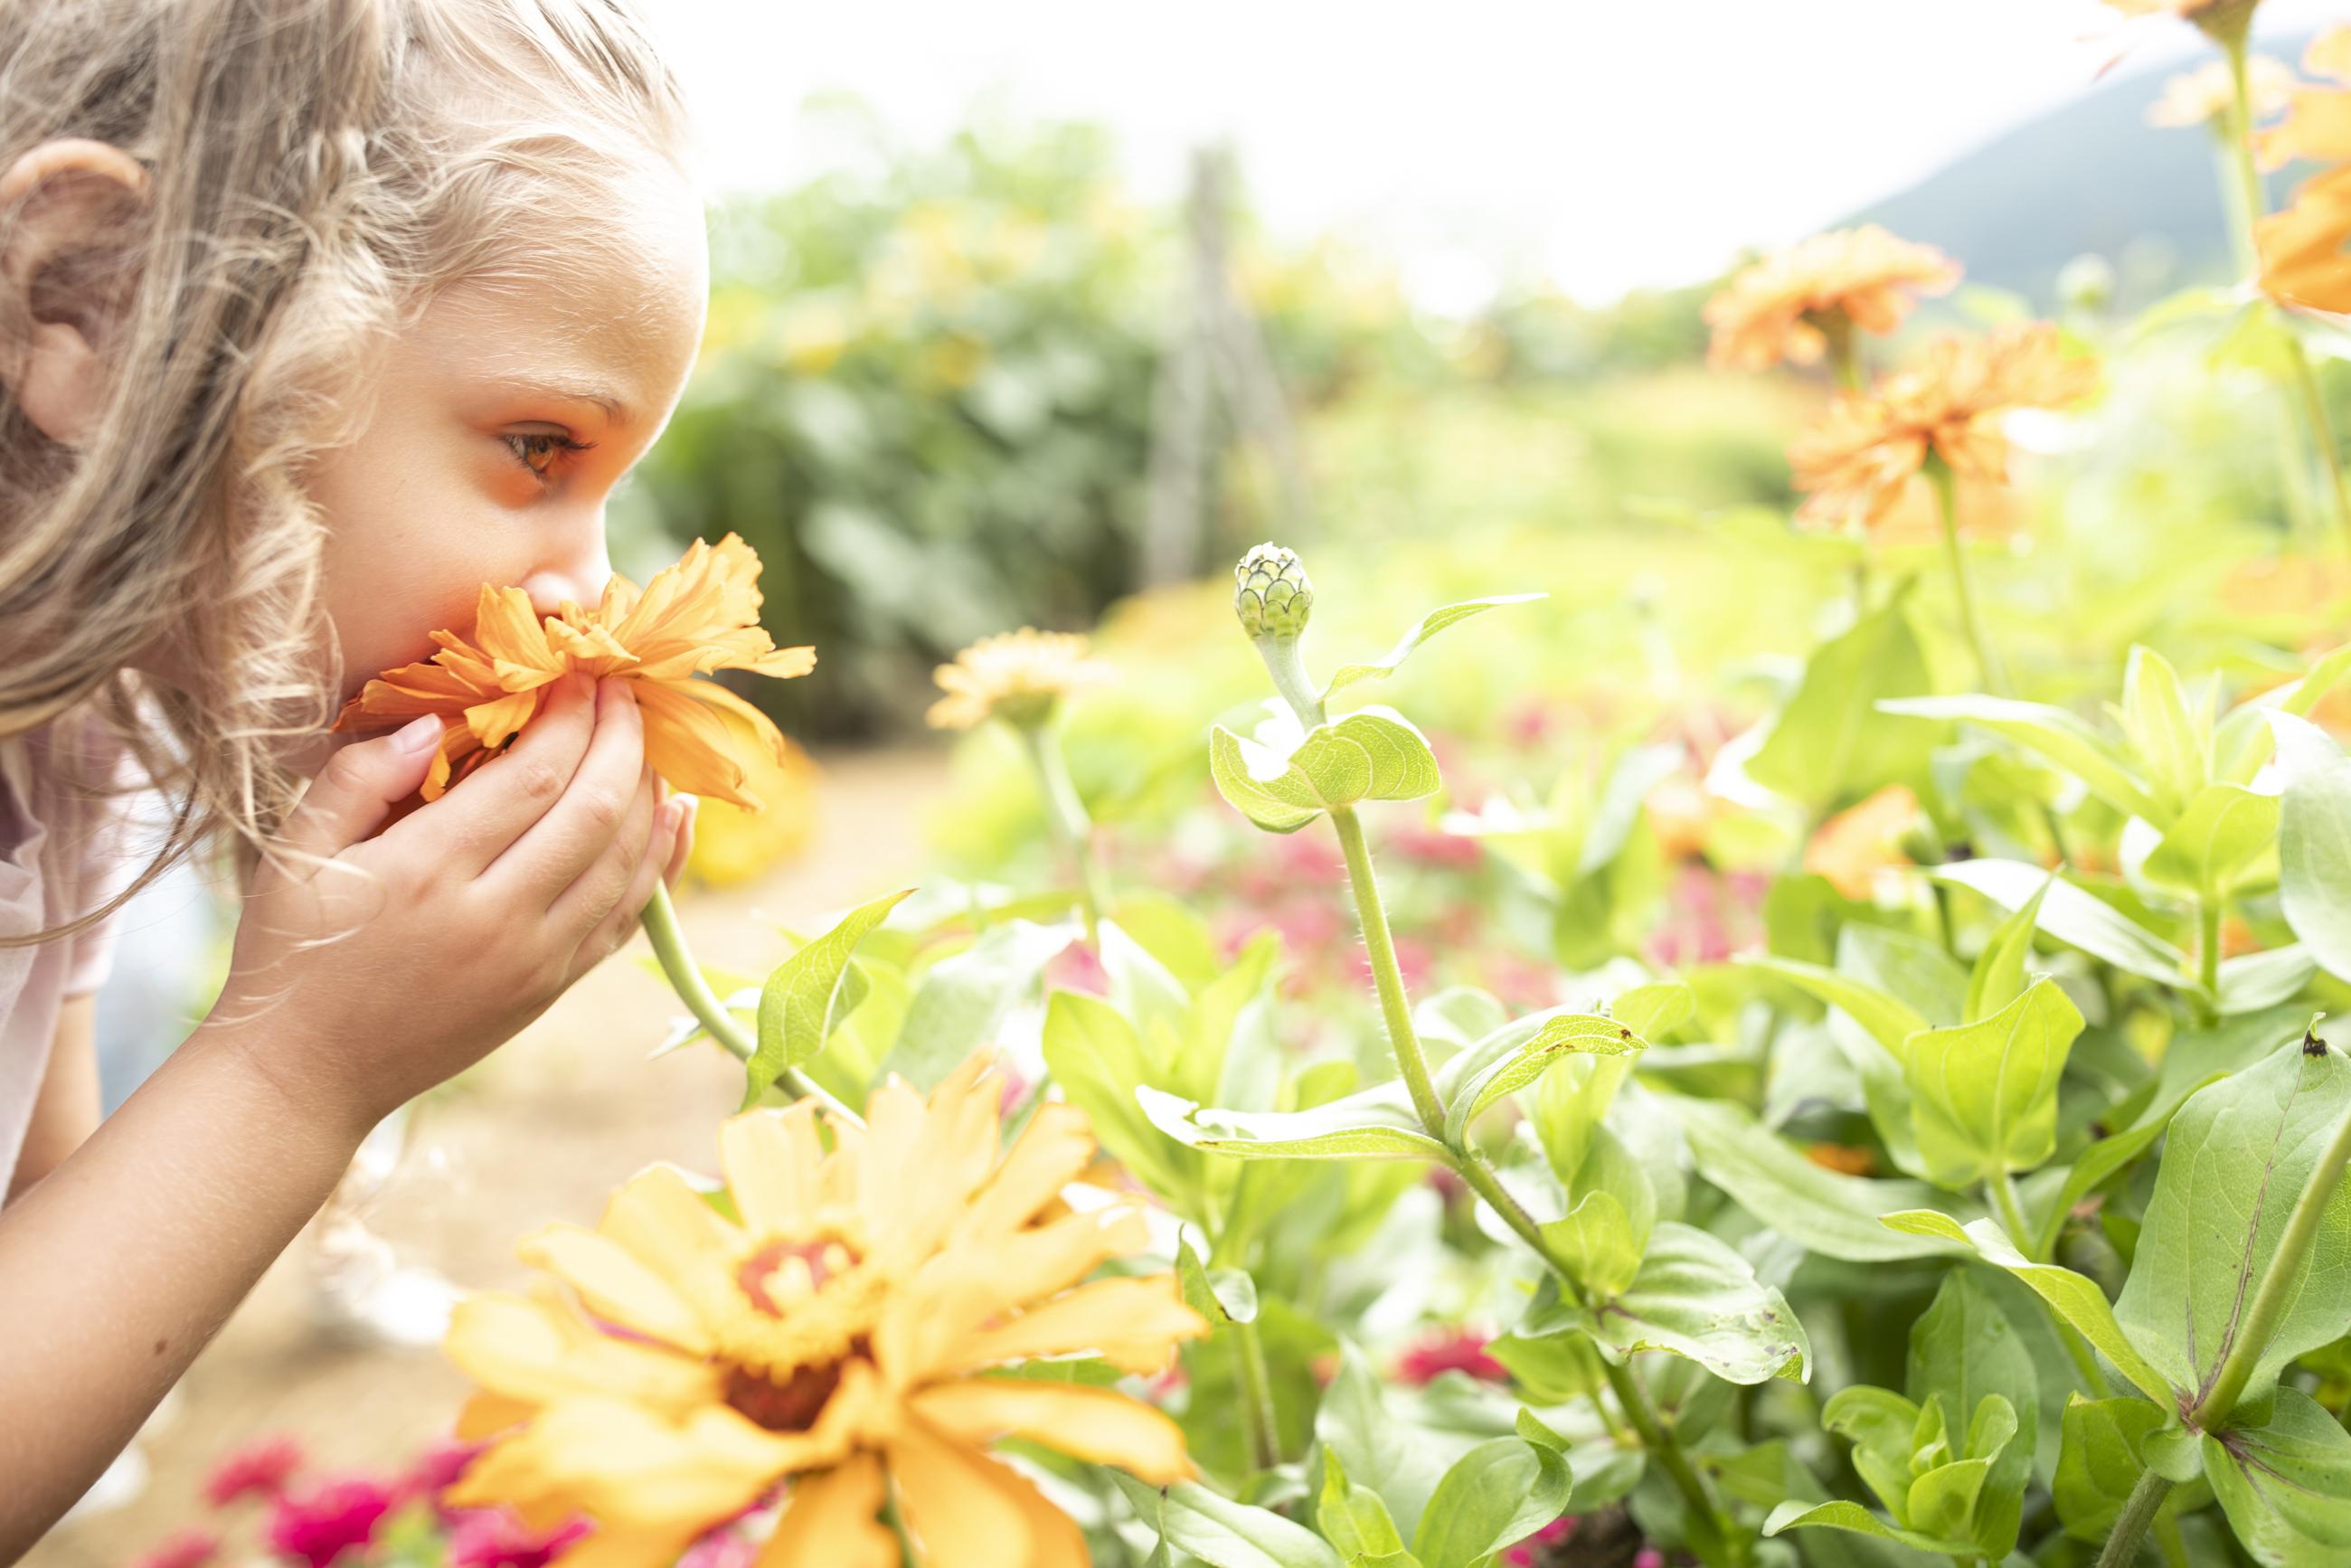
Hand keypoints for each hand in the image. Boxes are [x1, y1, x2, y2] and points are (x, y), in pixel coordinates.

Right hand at [207, 672, 687, 1130]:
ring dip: (647, 792)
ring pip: (624, 861)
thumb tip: (438, 723)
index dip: (571, 715)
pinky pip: (626, 917)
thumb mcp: (296, 854)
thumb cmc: (291, 953)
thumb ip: (357, 777)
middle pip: (594, 809)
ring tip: (645, 740)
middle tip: (625, 691)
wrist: (305, 1074)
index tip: (581, 674)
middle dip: (622, 739)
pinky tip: (674, 814)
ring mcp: (533, 960)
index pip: (534, 774)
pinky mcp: (550, 991)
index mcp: (429, 871)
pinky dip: (661, 861)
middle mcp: (494, 917)